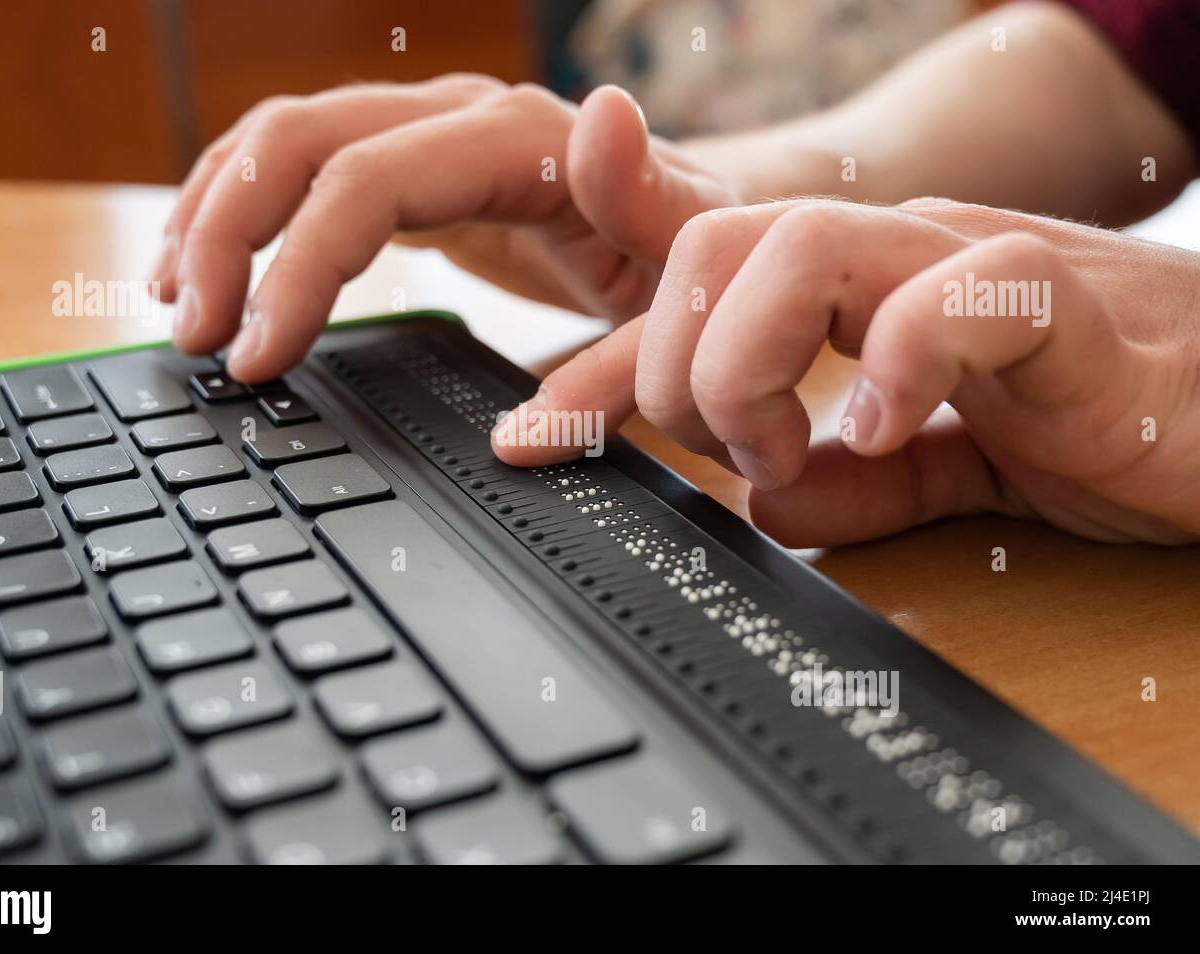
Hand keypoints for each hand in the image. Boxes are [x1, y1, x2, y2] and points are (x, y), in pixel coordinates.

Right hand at [152, 75, 738, 380]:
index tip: (257, 356)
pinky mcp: (416, 167)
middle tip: (195, 339)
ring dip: (216, 212)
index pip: (371, 180)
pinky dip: (248, 209)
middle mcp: (465, 117)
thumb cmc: (697, 261)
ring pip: (286, 138)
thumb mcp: (680, 309)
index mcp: (525, 141)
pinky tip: (217, 264)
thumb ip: (617, 367)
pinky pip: (307, 165)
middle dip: (229, 234)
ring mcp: (434, 134)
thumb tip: (517, 434)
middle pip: (303, 139)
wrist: (705, 219)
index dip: (301, 266)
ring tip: (175, 300)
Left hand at [493, 198, 1199, 546]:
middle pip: (715, 243)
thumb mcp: (944, 461)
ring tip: (781, 453)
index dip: (595, 368)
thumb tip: (768, 508)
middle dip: (675, 363)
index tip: (529, 439)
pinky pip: (960, 296)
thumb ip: (856, 480)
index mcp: (856, 290)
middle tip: (724, 454)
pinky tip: (875, 430)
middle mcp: (898, 257)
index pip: (691, 296)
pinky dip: (893, 364)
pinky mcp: (1064, 307)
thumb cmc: (1098, 414)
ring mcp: (973, 269)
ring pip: (804, 244)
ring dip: (750, 364)